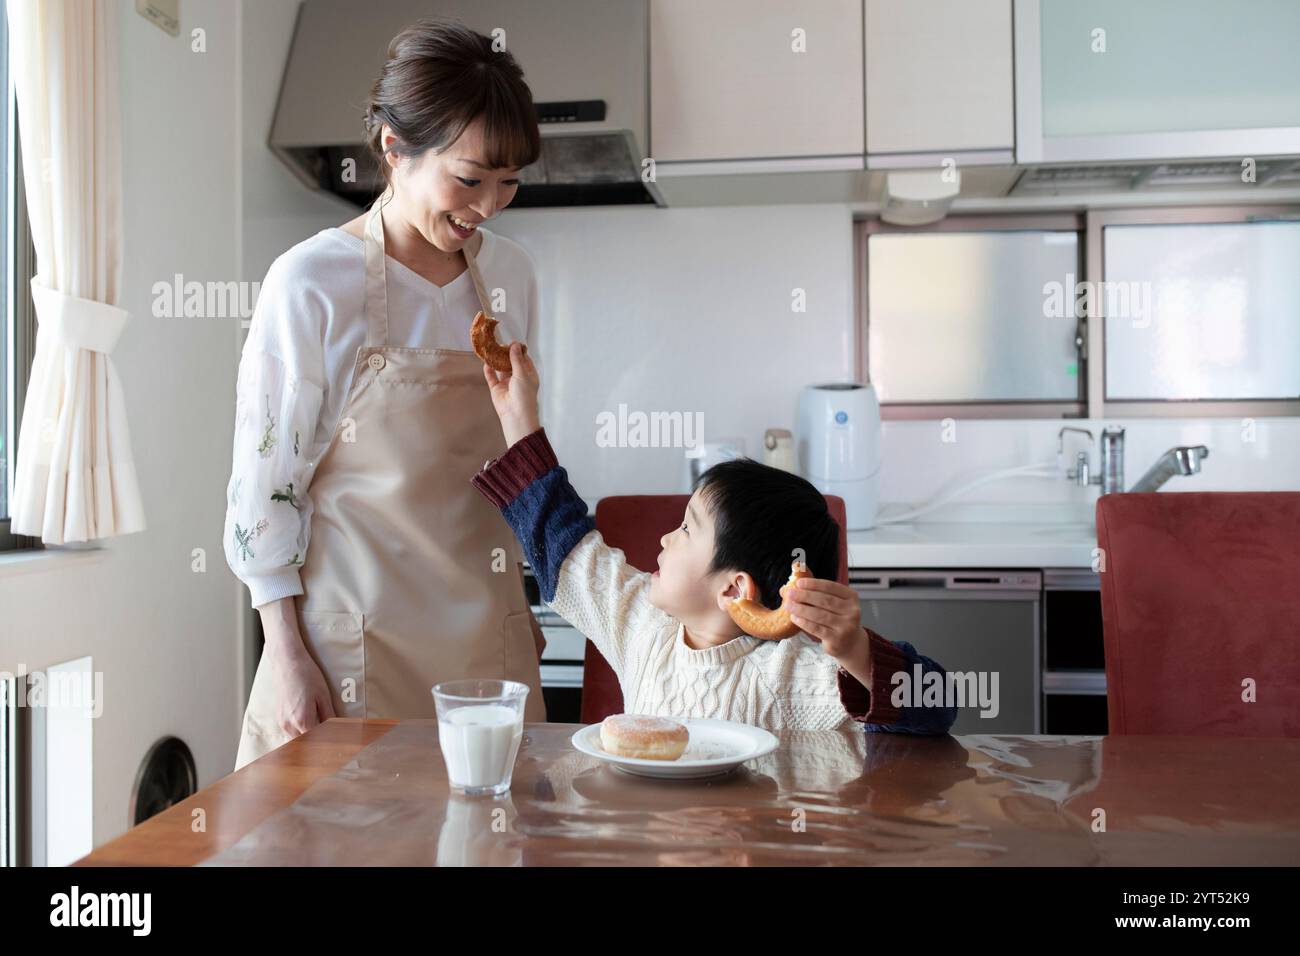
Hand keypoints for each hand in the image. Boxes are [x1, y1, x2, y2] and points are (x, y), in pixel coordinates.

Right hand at [258, 600, 336, 735]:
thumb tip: (338, 731)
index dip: (328, 746)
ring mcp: (282, 722)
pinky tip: (311, 728)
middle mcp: (289, 725)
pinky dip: (302, 734)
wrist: (287, 662)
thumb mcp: (324, 696)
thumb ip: (330, 717)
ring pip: (297, 741)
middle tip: (333, 745)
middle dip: (318, 747)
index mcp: (303, 721)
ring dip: (309, 741)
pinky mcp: (279, 718)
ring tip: (324, 737)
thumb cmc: (307, 675)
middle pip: (306, 746)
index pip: (317, 743)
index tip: (339, 747)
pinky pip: (291, 733)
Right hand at [483, 342, 540, 446]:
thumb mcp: (522, 374)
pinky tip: (486, 362)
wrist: (515, 414)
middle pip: (511, 363)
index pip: (524, 360)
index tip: (512, 342)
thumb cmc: (524, 395)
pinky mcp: (497, 389)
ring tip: (491, 350)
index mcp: (529, 375)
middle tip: (499, 344)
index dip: (518, 351)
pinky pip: (492, 377)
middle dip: (505, 354)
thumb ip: (517, 359)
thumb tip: (515, 345)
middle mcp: (518, 378)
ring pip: (500, 369)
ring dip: (496, 361)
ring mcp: (507, 383)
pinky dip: (489, 370)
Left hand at [786, 578, 867, 662]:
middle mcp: (852, 611)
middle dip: (805, 596)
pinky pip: (816, 628)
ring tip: (788, 605)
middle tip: (790, 593)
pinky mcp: (837, 639)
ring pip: (819, 615)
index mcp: (851, 597)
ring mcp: (846, 626)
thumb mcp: (834, 604)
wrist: (850, 643)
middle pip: (825, 600)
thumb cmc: (837, 618)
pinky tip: (794, 618)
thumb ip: (816, 595)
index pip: (831, 587)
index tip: (799, 582)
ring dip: (801, 609)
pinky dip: (803, 622)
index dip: (814, 584)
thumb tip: (786, 589)